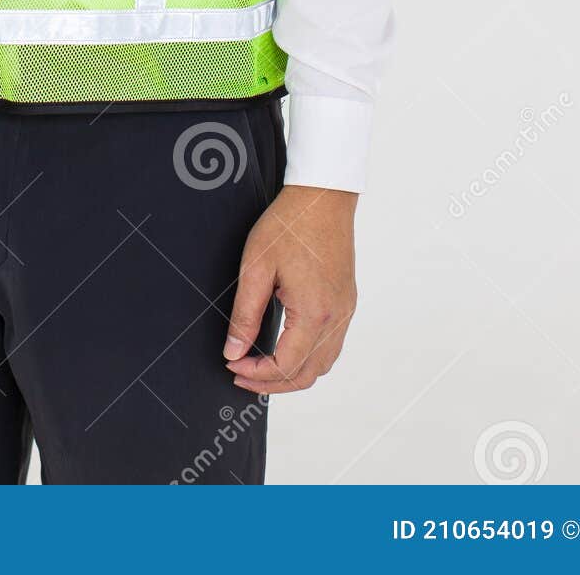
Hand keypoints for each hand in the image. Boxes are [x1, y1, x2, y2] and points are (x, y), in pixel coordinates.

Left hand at [223, 184, 356, 393]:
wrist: (323, 196)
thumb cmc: (290, 224)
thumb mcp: (256, 267)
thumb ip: (244, 315)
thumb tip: (234, 351)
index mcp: (314, 313)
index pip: (285, 366)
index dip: (256, 374)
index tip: (233, 366)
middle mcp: (335, 318)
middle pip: (308, 375)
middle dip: (273, 383)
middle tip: (244, 376)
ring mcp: (345, 310)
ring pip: (323, 363)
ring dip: (293, 373)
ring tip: (263, 366)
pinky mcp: (346, 301)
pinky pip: (331, 344)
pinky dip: (309, 356)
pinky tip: (287, 345)